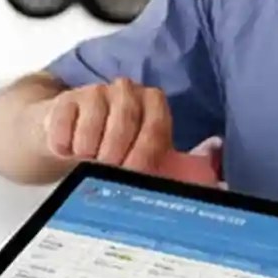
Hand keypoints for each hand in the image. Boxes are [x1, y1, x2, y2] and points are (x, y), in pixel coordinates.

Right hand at [40, 78, 221, 185]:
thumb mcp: (145, 159)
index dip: (146, 152)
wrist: (68, 140)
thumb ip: (177, 169)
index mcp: (153, 106)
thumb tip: (211, 185)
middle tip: (106, 172)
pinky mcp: (65, 100)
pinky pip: (66, 120)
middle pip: (126, 121)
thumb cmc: (114, 153)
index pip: (156, 125)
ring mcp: (95, 92)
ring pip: (94, 120)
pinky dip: (65, 143)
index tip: (133, 174)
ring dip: (89, 149)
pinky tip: (66, 152)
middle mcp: (127, 92)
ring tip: (86, 162)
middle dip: (115, 153)